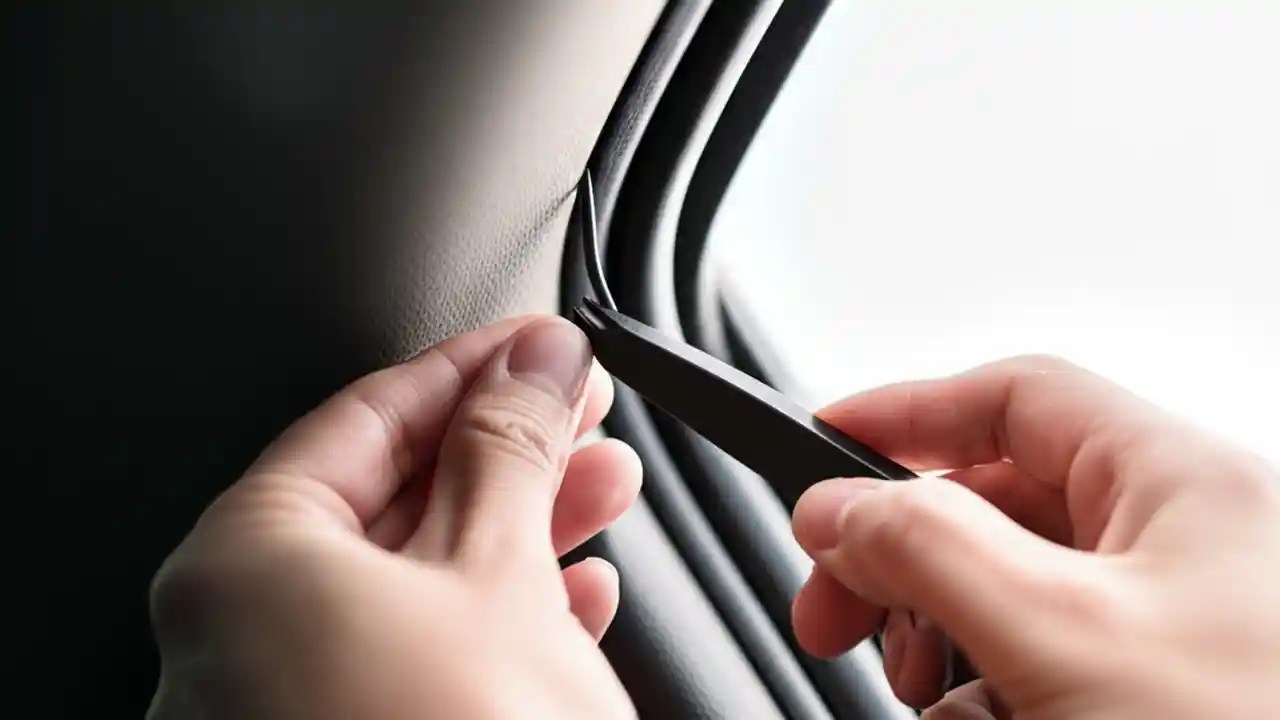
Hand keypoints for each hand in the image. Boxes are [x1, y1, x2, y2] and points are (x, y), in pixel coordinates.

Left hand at [148, 317, 640, 718]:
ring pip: (419, 576)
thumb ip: (512, 447)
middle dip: (506, 444)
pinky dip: (500, 614)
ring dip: (521, 526)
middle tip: (580, 405)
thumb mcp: (498, 572)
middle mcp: (242, 638)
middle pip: (393, 494)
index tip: (538, 343)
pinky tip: (570, 598)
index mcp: (244, 566)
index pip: (364, 416)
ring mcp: (290, 705)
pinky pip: (423, 653)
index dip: (468, 366)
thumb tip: (537, 365)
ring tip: (603, 486)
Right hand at [790, 356, 1279, 718]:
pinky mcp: (1153, 692)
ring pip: (1011, 592)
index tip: (824, 450)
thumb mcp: (1061, 636)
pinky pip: (1041, 660)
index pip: (1015, 400)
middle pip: (997, 502)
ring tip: (927, 694)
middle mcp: (1182, 544)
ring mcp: (1171, 625)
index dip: (908, 413)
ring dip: (942, 637)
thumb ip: (928, 548)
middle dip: (906, 554)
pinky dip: (989, 693)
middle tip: (835, 612)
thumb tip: (836, 507)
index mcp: (1182, 484)